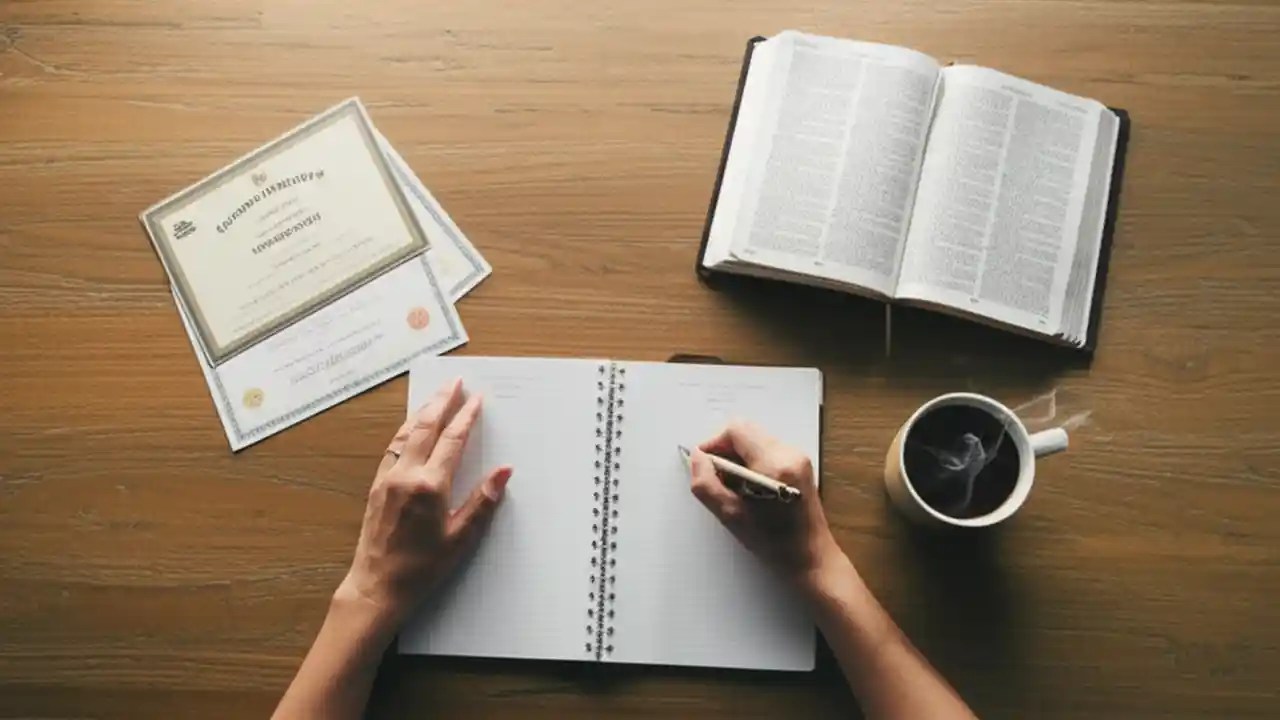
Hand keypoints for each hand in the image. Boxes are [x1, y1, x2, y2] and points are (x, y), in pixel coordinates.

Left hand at [335, 377, 511, 632]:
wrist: (377, 587)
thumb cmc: (420, 569)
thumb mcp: (460, 538)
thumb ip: (482, 502)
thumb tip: (503, 472)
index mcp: (429, 486)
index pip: (452, 440)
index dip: (466, 417)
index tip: (477, 400)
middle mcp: (405, 475)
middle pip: (426, 427)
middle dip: (442, 401)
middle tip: (455, 383)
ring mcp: (387, 479)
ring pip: (406, 434)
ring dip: (423, 412)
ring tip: (436, 397)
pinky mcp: (377, 488)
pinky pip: (393, 448)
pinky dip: (406, 431)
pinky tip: (411, 428)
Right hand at [688, 421, 840, 586]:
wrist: (811, 558)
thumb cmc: (775, 544)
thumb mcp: (731, 516)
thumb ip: (706, 484)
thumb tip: (697, 458)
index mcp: (775, 464)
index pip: (736, 430)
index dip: (713, 444)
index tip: (705, 465)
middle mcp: (790, 454)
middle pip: (746, 432)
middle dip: (725, 451)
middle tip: (718, 479)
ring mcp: (798, 458)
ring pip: (755, 441)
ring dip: (738, 458)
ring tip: (734, 488)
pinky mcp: (800, 465)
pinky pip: (766, 451)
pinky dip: (751, 463)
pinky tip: (749, 489)